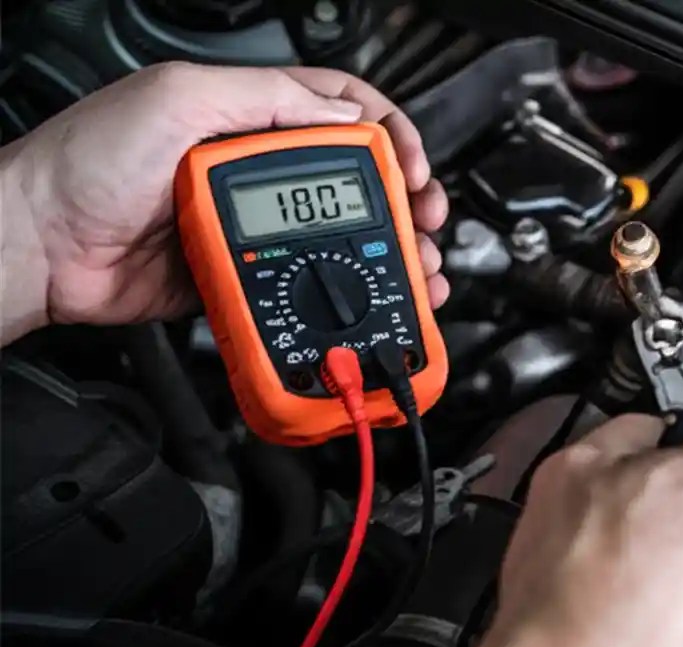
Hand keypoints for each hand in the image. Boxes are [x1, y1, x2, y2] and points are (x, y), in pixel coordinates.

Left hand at [0, 62, 448, 345]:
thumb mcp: (180, 98)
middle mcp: (256, 166)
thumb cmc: (86, 163)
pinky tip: (370, 295)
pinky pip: (306, 280)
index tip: (412, 165)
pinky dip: (346, 290)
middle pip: (357, 178)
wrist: (40, 245)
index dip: (390, 133)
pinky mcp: (242, 271)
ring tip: (416, 264)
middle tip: (426, 220)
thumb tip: (347, 116)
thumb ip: (267, 100)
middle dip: (406, 198)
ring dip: (390, 249)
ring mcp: (252, 222)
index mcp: (249, 114)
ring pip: (342, 235)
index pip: (342, 111)